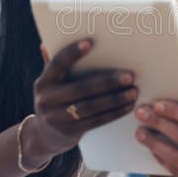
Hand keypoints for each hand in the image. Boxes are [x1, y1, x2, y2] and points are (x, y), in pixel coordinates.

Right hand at [31, 39, 137, 155]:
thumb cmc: (56, 98)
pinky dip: (113, 113)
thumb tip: (49, 41)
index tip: (91, 42)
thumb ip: (56, 64)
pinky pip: (95, 122)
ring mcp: (56, 118)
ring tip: (133, 91)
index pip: (57, 63)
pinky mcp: (69, 132)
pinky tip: (128, 106)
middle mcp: (46, 99)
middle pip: (80, 88)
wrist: (44, 135)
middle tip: (130, 75)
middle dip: (107, 82)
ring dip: (115, 99)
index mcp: (44, 81)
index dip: (72, 53)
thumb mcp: (52, 82)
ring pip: (90, 107)